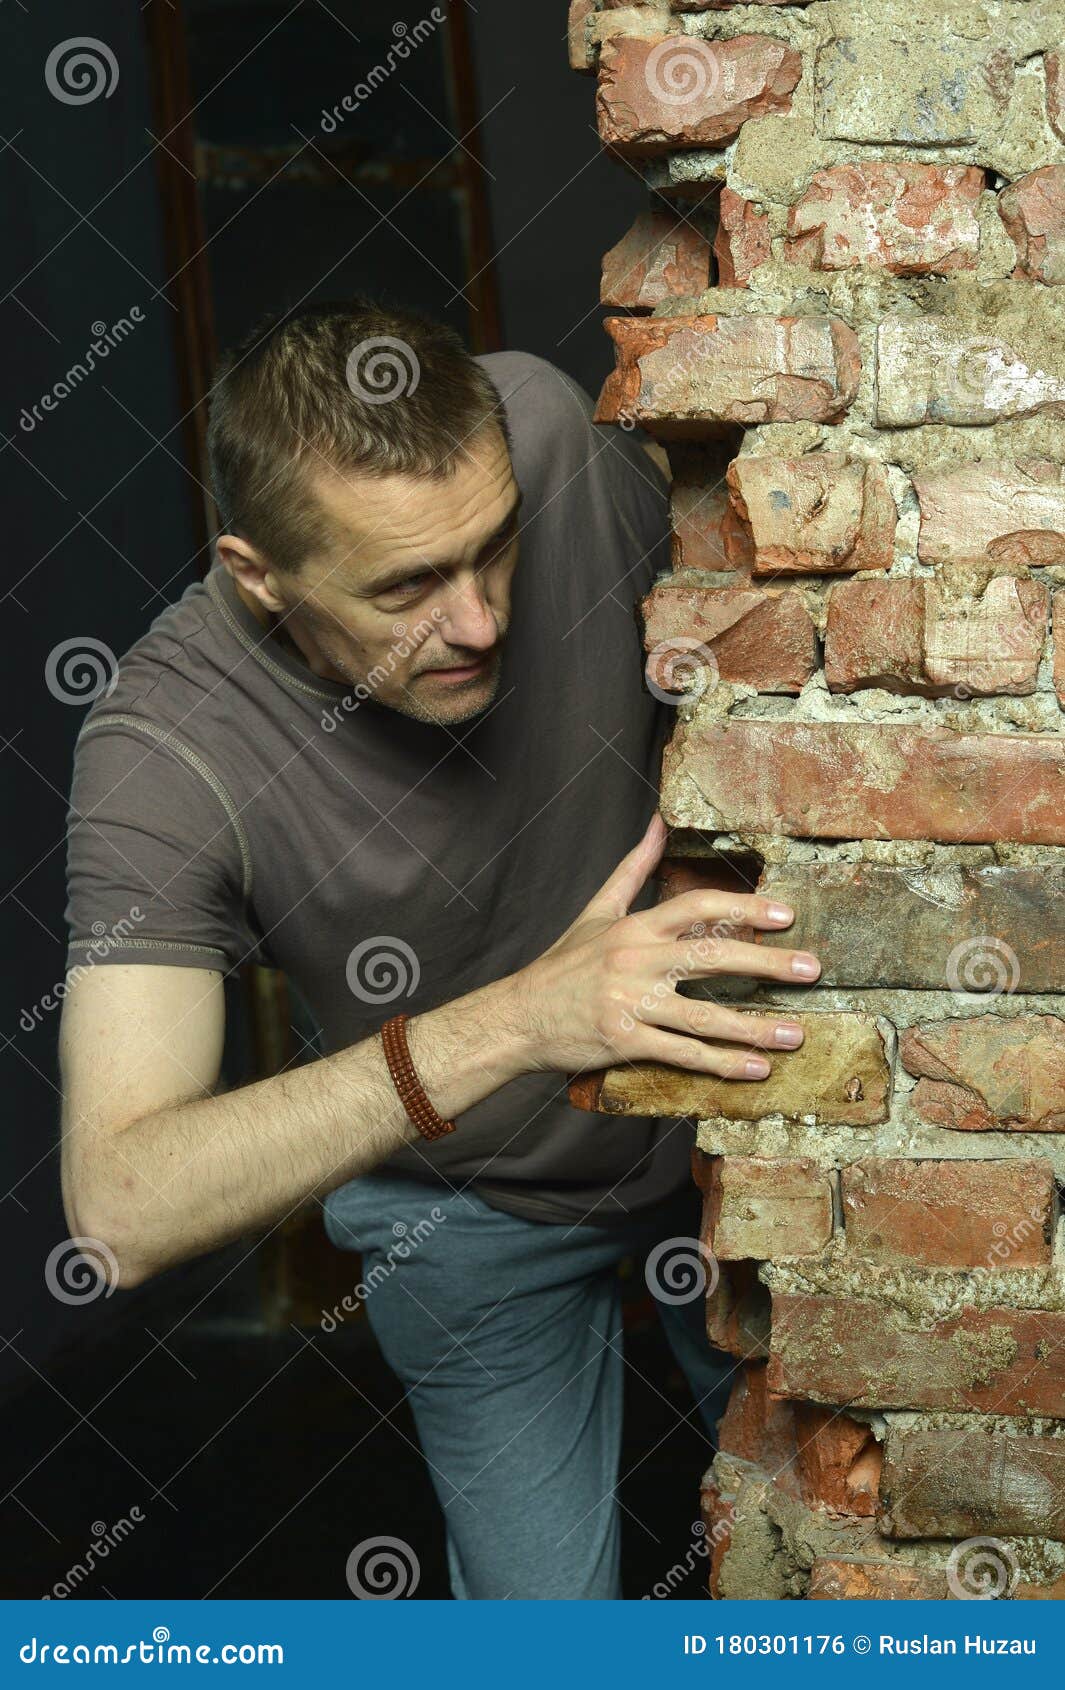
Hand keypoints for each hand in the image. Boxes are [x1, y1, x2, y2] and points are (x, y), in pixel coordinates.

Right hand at [511, 814, 820, 1078]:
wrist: (518, 1017)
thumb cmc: (563, 964)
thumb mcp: (597, 910)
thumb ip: (634, 867)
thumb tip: (660, 822)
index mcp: (634, 927)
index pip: (698, 907)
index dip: (745, 909)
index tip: (785, 915)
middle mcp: (635, 961)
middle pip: (712, 957)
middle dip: (767, 963)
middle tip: (811, 970)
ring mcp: (630, 1003)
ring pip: (704, 1016)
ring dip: (755, 1028)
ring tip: (796, 1034)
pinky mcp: (625, 1042)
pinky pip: (682, 1054)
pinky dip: (721, 1063)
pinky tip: (756, 1069)